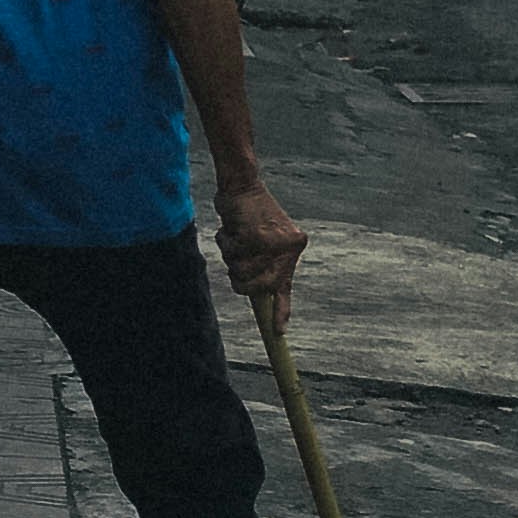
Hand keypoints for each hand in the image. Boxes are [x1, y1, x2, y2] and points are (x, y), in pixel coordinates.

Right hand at [213, 177, 306, 325]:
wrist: (242, 184)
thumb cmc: (249, 215)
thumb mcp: (263, 239)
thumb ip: (264, 265)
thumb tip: (257, 294)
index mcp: (292, 251)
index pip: (285, 288)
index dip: (280, 312)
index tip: (279, 333)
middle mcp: (287, 249)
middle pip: (255, 287)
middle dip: (239, 276)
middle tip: (236, 258)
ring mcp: (273, 244)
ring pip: (240, 272)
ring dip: (231, 257)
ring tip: (236, 237)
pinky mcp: (256, 237)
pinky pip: (231, 255)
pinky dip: (225, 242)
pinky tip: (232, 228)